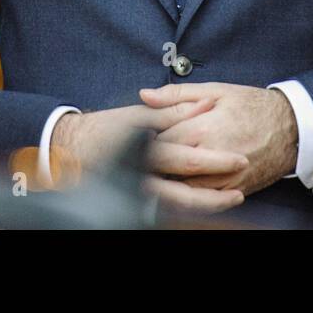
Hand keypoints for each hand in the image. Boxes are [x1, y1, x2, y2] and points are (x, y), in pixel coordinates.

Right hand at [49, 98, 249, 213]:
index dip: (218, 161)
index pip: (188, 159)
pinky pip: (166, 209)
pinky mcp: (135, 201)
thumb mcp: (142, 115)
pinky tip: (205, 203)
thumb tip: (209, 104)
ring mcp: (137, 192)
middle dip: (216, 194)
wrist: (71, 151)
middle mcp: (142, 175)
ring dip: (205, 205)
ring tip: (230, 201)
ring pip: (177, 206)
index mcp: (147, 149)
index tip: (241, 160)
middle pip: (185, 191)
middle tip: (240, 191)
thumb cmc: (108, 129)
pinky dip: (188, 206)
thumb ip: (176, 110)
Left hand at [140, 82, 297, 196]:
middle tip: (137, 157)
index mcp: (205, 128)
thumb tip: (145, 95)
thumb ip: (177, 95)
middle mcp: (213, 156)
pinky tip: (180, 182)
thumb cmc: (253, 105)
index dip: (143, 141)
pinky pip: (203, 199)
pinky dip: (188, 192)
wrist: (292, 127)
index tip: (134, 137)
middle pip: (169, 166)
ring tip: (157, 170)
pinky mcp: (234, 190)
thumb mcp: (217, 90)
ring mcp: (225, 177)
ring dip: (168, 179)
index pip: (161, 141)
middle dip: (152, 162)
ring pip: (182, 187)